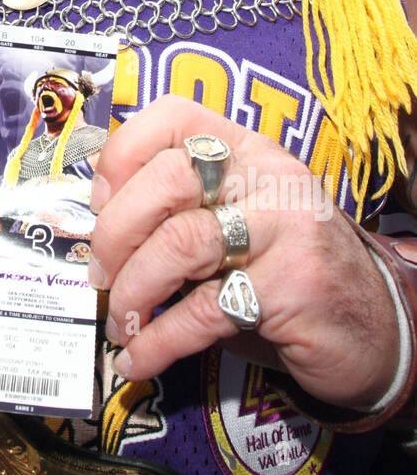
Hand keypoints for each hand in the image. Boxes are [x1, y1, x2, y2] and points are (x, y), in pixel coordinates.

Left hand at [88, 95, 398, 411]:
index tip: (99, 204)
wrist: (375, 329)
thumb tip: (99, 216)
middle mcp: (268, 178)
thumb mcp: (235, 224)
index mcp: (247, 151)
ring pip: (181, 241)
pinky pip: (204, 310)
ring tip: (121, 320)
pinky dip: (158, 339)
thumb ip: (178, 210)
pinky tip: (140, 357)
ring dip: (134, 289)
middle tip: (102, 273)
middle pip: (168, 178)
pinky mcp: (293, 286)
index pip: (173, 117)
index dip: (122, 156)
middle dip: (116, 231)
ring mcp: (286, 228)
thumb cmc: (286, 274)